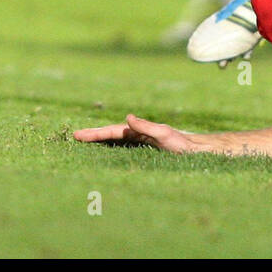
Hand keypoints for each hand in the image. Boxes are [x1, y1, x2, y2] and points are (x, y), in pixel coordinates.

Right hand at [73, 113, 198, 151]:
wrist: (196, 152)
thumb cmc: (182, 145)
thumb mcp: (163, 134)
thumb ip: (146, 126)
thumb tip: (127, 117)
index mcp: (139, 130)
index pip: (112, 131)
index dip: (95, 134)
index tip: (78, 135)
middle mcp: (138, 135)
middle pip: (111, 135)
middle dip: (93, 135)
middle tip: (75, 137)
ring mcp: (141, 143)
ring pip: (115, 142)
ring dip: (100, 142)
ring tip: (83, 143)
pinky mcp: (145, 152)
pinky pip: (123, 150)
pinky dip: (111, 150)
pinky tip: (104, 154)